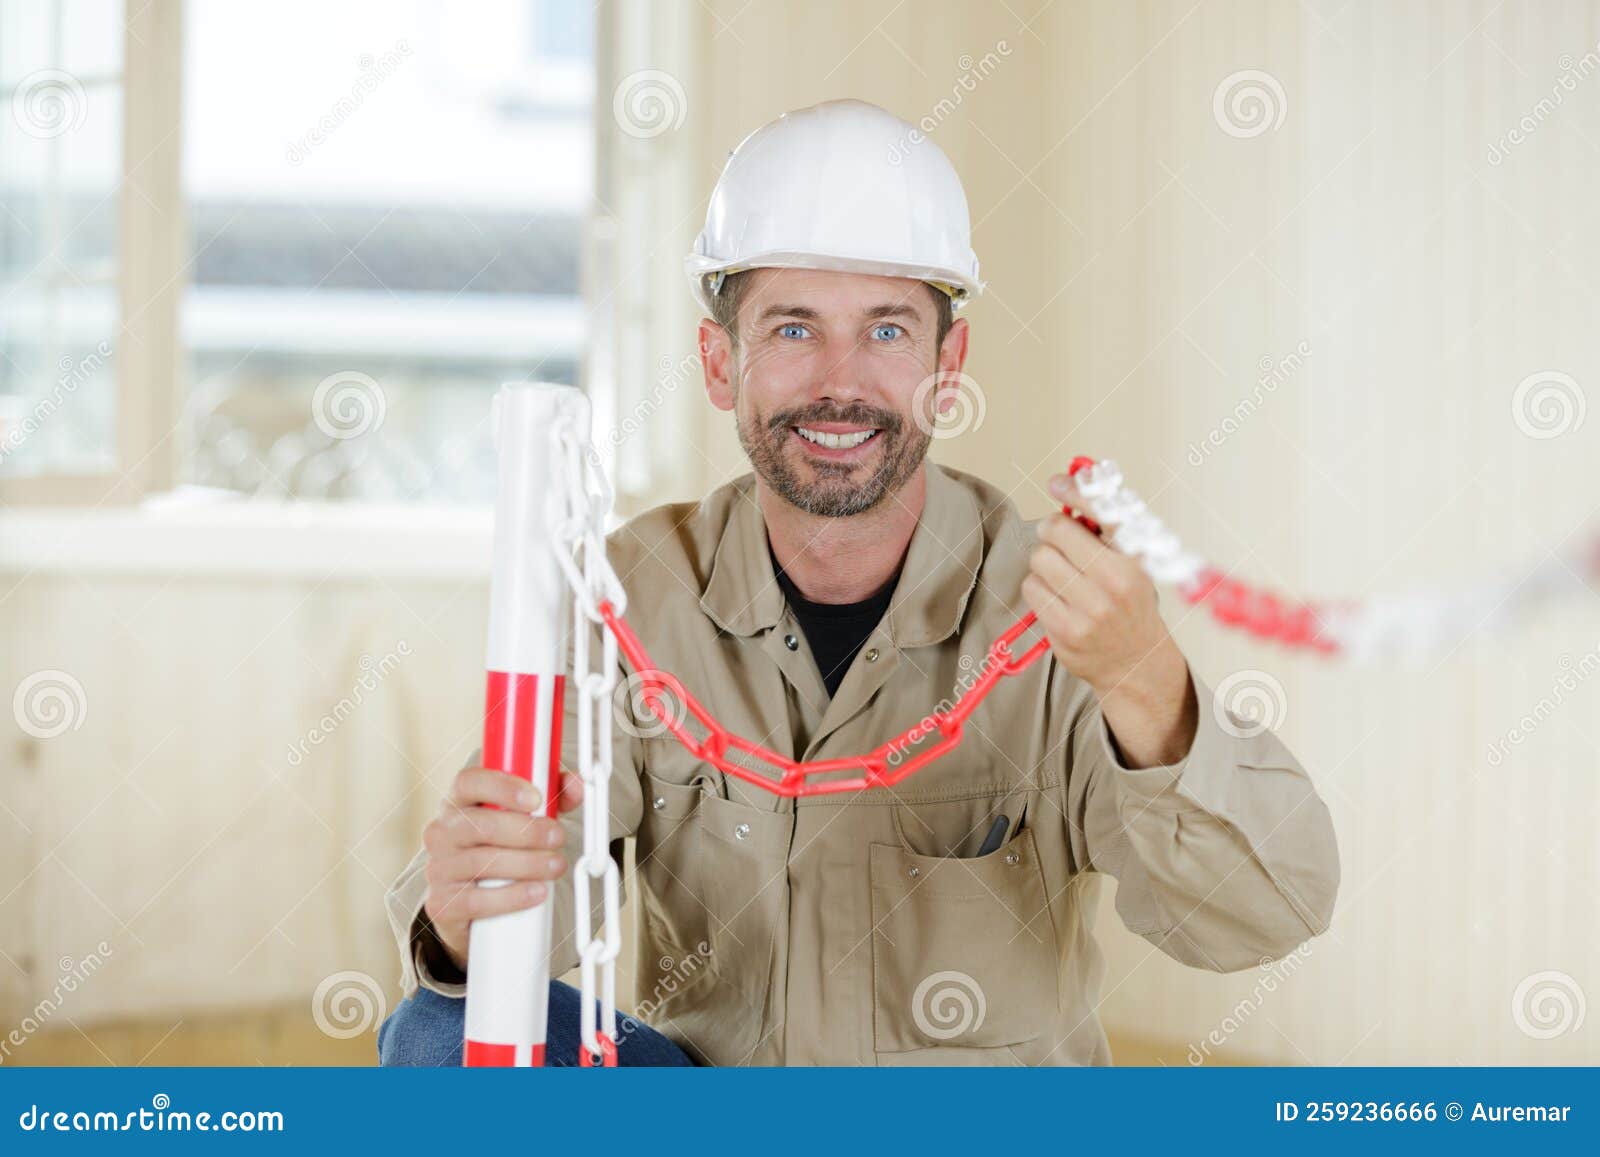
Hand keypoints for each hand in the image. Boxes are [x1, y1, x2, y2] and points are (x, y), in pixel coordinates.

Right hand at [421, 762, 584, 973]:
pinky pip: (476, 901)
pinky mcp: (443, 904)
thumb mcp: (523, 818)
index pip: (469, 782)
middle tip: (558, 837)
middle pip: (480, 825)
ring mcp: (438, 868)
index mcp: (458, 802)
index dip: (503, 786)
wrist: (470, 904)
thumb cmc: (497, 849)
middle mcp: (441, 832)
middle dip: (527, 831)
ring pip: (482, 862)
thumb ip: (552, 796)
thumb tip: (576, 785)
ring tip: (556, 865)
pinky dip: (513, 897)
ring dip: (528, 864)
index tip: (536, 798)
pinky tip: (537, 892)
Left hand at [1022, 473, 1196, 766]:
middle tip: (1063, 545)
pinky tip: (1059, 599)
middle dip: (1053, 534)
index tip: (1057, 482)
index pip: (1101, 512)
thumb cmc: (1131, 605)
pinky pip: (1032, 590)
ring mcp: (1089, 611)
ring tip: (1066, 579)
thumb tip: (1068, 480)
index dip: (1075, 491)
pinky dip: (1039, 590)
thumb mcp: (1133, 562)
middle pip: (1055, 533)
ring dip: (1045, 566)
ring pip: (1039, 561)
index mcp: (1134, 561)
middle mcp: (1114, 584)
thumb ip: (1106, 524)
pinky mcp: (1065, 632)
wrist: (1137, 662)